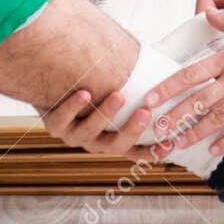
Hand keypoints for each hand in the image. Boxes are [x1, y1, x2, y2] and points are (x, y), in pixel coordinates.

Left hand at [38, 87, 171, 161]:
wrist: (54, 86)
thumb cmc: (95, 88)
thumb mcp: (119, 95)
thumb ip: (138, 91)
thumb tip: (167, 71)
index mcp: (112, 140)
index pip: (137, 151)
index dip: (153, 152)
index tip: (170, 143)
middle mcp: (95, 142)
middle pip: (116, 145)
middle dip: (132, 129)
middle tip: (146, 111)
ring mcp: (74, 135)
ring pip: (90, 132)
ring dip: (106, 114)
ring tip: (119, 95)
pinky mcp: (55, 125)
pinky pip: (63, 119)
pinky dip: (73, 107)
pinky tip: (84, 93)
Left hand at [144, 10, 223, 158]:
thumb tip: (209, 15)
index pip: (191, 73)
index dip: (167, 88)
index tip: (149, 99)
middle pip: (198, 100)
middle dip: (174, 117)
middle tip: (155, 132)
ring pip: (217, 118)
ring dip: (194, 133)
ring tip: (177, 144)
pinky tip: (214, 150)